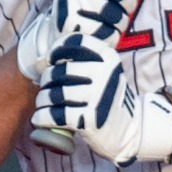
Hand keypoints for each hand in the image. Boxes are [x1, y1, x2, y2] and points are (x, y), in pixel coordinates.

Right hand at [17, 0, 153, 83]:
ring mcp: (72, 0)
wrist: (60, 35)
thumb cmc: (89, 7)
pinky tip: (99, 34)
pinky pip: (108, 32)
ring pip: (117, 14)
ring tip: (107, 22)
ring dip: (119, 22)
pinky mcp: (73, 23)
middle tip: (121, 9)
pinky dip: (110, 36)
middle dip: (128, 4)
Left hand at [31, 33, 171, 164]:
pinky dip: (43, 117)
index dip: (57, 49)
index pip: (75, 42)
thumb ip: (78, 62)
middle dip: (46, 80)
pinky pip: (56, 115)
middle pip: (59, 71)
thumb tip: (39, 61)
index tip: (51, 61)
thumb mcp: (104, 73)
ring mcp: (97, 97)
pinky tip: (40, 118)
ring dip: (42, 100)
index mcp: (108, 57)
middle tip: (46, 89)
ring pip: (54, 94)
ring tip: (43, 104)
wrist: (131, 130)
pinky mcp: (89, 119)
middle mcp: (104, 73)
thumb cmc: (108, 97)